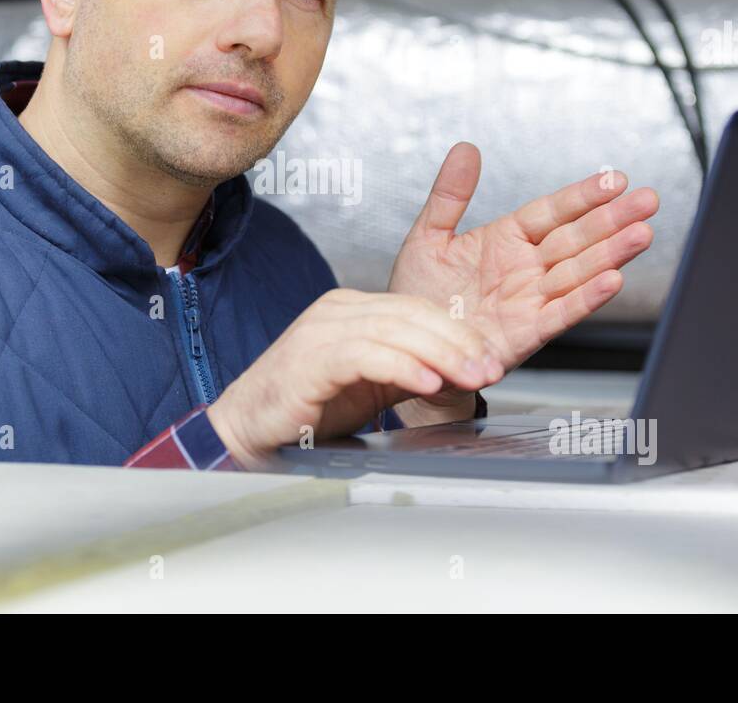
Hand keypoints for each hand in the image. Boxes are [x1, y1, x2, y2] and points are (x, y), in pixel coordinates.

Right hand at [206, 288, 505, 469]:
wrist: (247, 429)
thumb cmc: (306, 409)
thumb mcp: (371, 385)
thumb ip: (411, 371)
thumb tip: (462, 372)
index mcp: (352, 309)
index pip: (417, 308)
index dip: (459, 332)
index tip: (490, 358)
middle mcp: (337, 311)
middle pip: (412, 314)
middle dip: (459, 342)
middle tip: (490, 368)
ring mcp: (321, 331)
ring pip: (394, 330)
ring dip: (440, 355)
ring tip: (470, 377)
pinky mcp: (310, 358)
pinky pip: (366, 355)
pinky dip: (402, 367)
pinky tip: (426, 383)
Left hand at [388, 144, 658, 420]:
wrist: (411, 348)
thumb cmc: (419, 297)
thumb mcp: (428, 237)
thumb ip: (449, 195)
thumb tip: (465, 149)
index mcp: (505, 240)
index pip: (552, 211)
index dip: (582, 196)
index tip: (614, 180)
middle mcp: (525, 268)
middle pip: (576, 238)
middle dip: (612, 220)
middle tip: (647, 200)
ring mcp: (530, 300)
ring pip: (578, 272)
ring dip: (611, 254)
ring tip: (641, 234)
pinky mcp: (527, 332)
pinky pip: (561, 312)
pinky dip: (586, 298)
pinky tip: (612, 281)